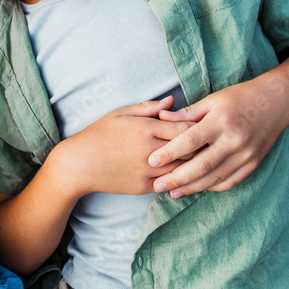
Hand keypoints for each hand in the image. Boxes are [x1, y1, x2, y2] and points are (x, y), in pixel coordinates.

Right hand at [55, 96, 192, 197]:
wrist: (79, 164)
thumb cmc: (98, 134)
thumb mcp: (120, 114)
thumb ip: (148, 107)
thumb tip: (171, 101)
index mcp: (145, 129)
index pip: (185, 128)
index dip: (198, 127)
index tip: (203, 125)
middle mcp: (150, 151)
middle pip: (190, 150)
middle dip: (201, 146)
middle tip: (209, 142)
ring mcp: (148, 172)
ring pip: (183, 169)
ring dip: (193, 164)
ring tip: (202, 158)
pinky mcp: (144, 187)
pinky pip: (170, 183)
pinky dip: (178, 177)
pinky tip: (183, 172)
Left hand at [148, 75, 288, 197]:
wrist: (275, 102)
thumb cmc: (239, 98)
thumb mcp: (212, 100)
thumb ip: (186, 114)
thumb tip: (160, 118)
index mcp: (221, 121)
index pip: (191, 140)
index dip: (170, 152)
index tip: (152, 160)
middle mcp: (235, 140)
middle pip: (202, 165)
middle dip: (177, 178)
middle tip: (157, 185)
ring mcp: (246, 155)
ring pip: (215, 177)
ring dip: (192, 187)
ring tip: (172, 192)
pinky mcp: (253, 164)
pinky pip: (230, 181)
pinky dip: (212, 187)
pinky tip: (196, 188)